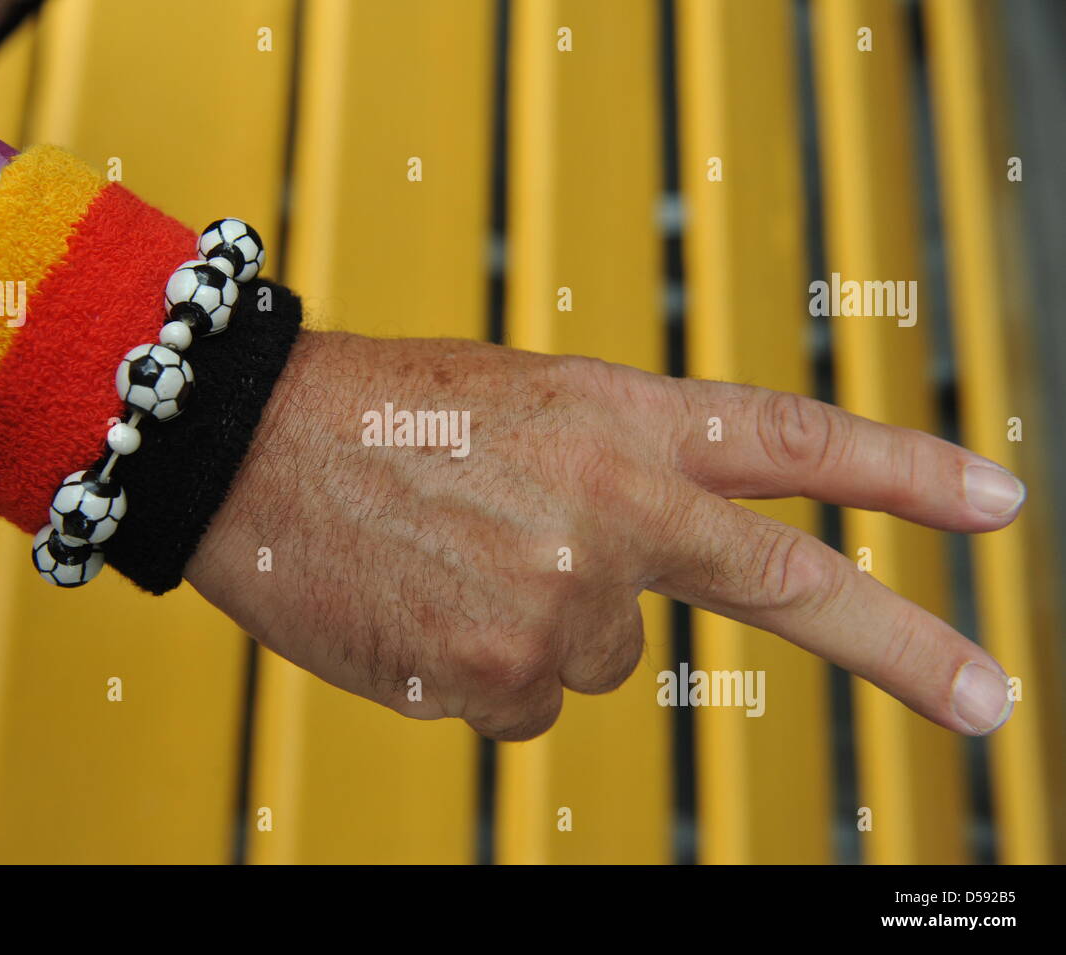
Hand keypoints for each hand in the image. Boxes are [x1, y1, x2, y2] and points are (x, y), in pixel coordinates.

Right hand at [186, 331, 1020, 740]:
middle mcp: (614, 511)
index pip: (786, 441)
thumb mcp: (524, 406)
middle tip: (991, 699)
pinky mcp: (503, 680)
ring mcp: (564, 602)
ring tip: (451, 561)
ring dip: (539, 624)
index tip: (993, 504)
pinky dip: (482, 666)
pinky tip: (424, 609)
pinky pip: (526, 700)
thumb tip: (644, 610)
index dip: (898, 471)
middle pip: (779, 582)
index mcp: (619, 420)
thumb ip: (616, 478)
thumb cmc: (378, 417)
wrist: (248, 449)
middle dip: (902, 647)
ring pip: (598, 656)